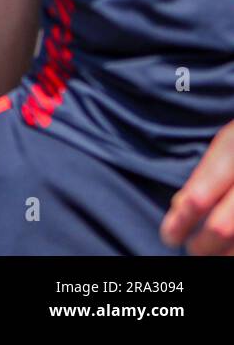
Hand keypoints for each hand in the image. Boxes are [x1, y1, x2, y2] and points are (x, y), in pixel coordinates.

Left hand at [160, 120, 233, 254]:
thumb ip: (204, 175)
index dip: (179, 223)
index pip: (198, 199)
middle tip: (191, 249)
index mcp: (233, 154)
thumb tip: (179, 208)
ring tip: (211, 252)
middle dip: (201, 246)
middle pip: (221, 227)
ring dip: (224, 254)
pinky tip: (232, 248)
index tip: (169, 236)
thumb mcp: (228, 143)